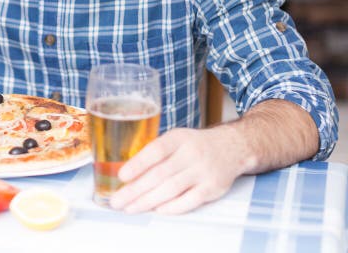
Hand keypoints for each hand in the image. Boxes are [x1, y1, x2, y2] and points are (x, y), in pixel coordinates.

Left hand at [108, 127, 245, 214]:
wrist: (231, 147)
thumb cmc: (194, 145)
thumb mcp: (175, 139)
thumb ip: (155, 153)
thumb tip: (128, 174)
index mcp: (178, 138)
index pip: (156, 150)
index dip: (138, 164)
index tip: (121, 176)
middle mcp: (191, 153)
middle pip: (160, 174)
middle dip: (136, 190)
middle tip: (117, 201)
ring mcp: (203, 171)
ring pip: (172, 189)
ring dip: (148, 201)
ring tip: (131, 207)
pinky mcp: (213, 188)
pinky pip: (190, 201)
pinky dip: (172, 207)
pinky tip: (157, 210)